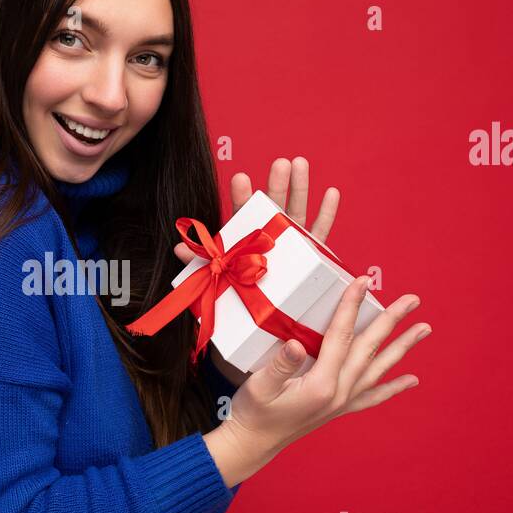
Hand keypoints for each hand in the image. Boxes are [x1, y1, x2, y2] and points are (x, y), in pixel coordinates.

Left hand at [175, 157, 339, 386]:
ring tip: (300, 164)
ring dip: (300, 191)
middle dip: (277, 186)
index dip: (241, 202)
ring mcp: (292, 253)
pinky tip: (332, 194)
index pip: (242, 222)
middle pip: (274, 213)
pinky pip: (321, 240)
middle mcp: (268, 248)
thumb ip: (199, 269)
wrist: (257, 349)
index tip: (240, 178)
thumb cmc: (236, 320)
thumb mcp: (213, 294)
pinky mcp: (312, 265)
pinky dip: (327, 216)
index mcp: (245, 252)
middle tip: (282, 162)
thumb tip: (179, 247)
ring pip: (298, 218)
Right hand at [203, 275, 428, 488]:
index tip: (362, 281)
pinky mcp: (339, 408)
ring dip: (402, 348)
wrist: (254, 443)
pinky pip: (373, 396)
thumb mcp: (259, 385)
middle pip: (369, 349)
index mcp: (320, 383)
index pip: (340, 336)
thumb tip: (295, 344)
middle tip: (412, 300)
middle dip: (391, 321)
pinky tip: (411, 380)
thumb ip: (279, 365)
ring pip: (379, 369)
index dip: (351, 306)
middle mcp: (338, 392)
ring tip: (423, 329)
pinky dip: (393, 387)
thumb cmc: (253, 412)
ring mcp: (342, 401)